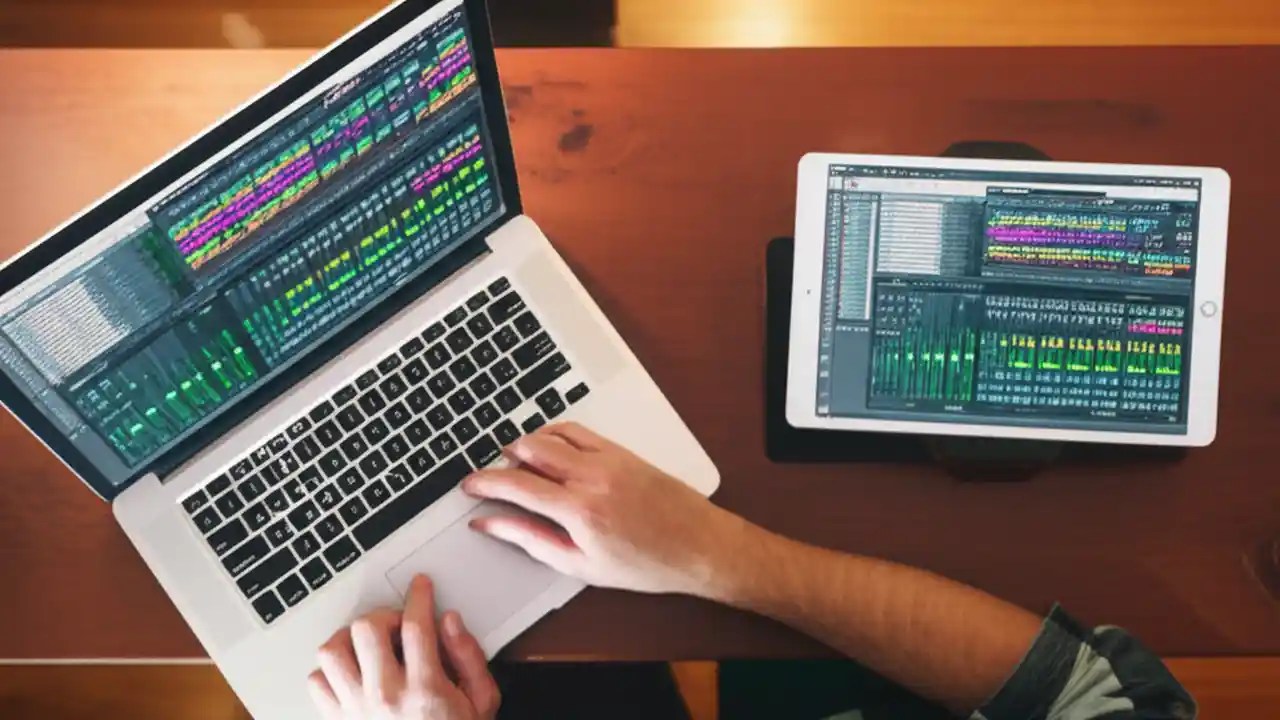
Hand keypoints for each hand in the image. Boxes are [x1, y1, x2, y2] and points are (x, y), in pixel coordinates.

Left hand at [309, 575, 499, 719]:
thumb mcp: (482, 702)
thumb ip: (470, 658)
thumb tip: (450, 623)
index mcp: (425, 690)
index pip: (416, 625)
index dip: (419, 597)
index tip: (420, 586)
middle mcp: (385, 697)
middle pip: (367, 629)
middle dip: (384, 615)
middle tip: (399, 624)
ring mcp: (356, 710)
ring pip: (332, 651)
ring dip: (350, 639)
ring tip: (370, 644)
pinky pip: (317, 683)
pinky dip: (330, 671)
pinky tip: (353, 672)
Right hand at [463, 422, 745, 596]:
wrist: (698, 546)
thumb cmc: (645, 565)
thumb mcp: (580, 565)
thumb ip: (531, 541)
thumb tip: (492, 526)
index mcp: (578, 510)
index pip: (516, 485)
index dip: (484, 482)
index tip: (468, 485)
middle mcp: (591, 476)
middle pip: (530, 450)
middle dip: (502, 459)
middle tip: (491, 476)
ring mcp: (608, 458)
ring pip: (551, 434)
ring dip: (527, 442)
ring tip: (516, 461)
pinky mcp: (621, 450)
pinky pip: (577, 430)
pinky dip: (554, 434)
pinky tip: (548, 447)